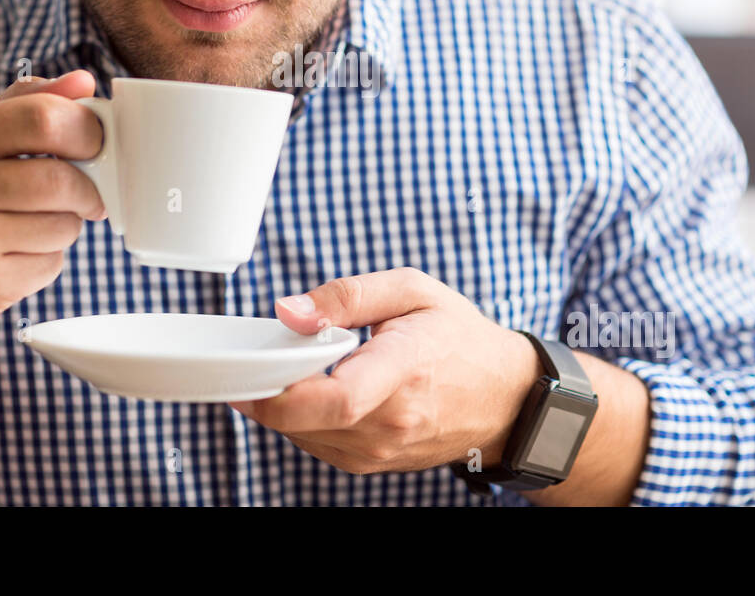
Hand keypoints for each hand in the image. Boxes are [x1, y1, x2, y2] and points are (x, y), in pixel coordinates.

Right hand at [0, 70, 106, 358]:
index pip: (44, 118)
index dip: (87, 130)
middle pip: (63, 179)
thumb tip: (84, 81)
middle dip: (88, 190)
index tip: (95, 145)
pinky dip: (44, 261)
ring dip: (64, 227)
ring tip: (30, 227)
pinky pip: (50, 265)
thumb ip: (22, 106)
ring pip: (65, 226)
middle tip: (86, 196)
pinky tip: (11, 257)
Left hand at [228, 268, 541, 474]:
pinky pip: (317, 445)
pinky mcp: (373, 464)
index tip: (250, 368)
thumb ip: (346, 295)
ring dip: (282, 406)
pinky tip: (311, 390)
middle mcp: (393, 422)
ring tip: (289, 368)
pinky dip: (302, 419)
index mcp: (404, 370)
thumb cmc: (457, 336)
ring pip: (303, 437)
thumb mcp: (411, 290)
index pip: (336, 398)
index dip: (281, 391)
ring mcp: (383, 451)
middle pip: (306, 421)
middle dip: (267, 392)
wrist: (503, 396)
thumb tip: (288, 311)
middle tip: (255, 358)